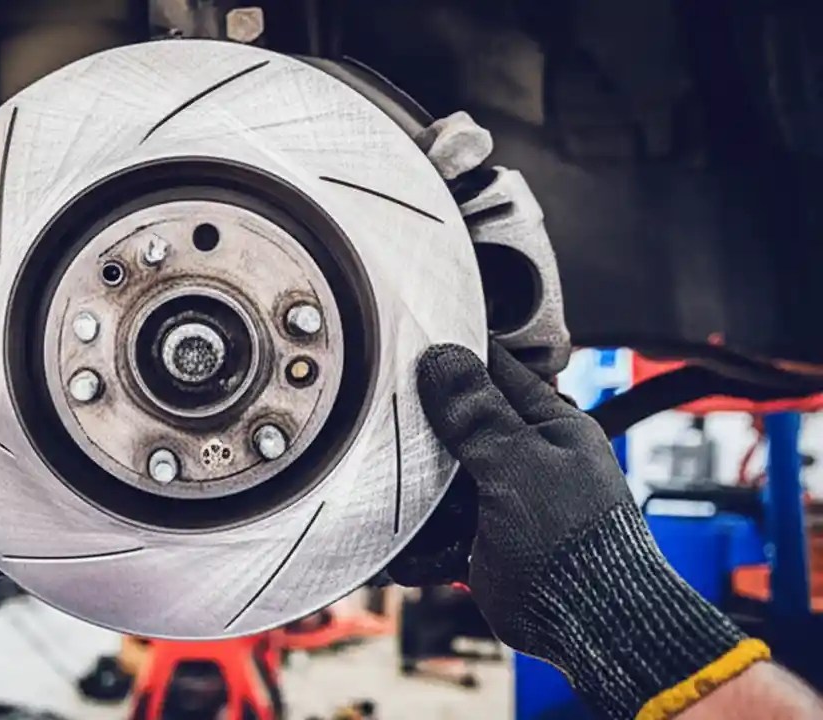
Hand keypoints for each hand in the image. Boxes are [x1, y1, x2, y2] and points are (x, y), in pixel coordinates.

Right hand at [399, 342, 763, 719]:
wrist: (589, 625)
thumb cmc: (578, 543)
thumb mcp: (519, 463)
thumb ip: (477, 415)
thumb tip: (443, 358)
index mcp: (552, 425)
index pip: (497, 371)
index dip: (455, 359)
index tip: (408, 348)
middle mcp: (528, 458)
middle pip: (461, 426)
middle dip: (423, 430)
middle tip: (384, 422)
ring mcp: (505, 500)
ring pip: (443, 478)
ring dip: (415, 490)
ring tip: (385, 488)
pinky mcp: (484, 541)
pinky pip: (439, 529)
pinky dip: (419, 538)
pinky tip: (402, 544)